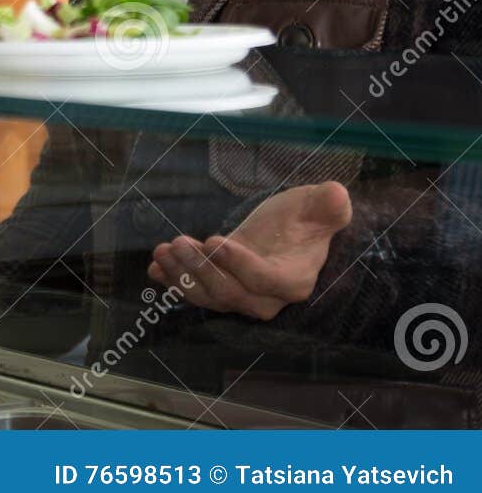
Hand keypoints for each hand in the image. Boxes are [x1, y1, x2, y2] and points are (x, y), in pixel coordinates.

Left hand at [148, 181, 352, 320]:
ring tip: (163, 249)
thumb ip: (329, 205)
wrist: (285, 232)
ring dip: (181, 275)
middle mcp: (267, 298)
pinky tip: (155, 268)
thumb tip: (336, 194)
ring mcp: (241, 297)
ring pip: (208, 296)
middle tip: (179, 243)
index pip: (265, 280)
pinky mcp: (220, 290)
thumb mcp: (317, 206)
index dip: (239, 265)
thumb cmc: (304, 218)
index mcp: (295, 280)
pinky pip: (195, 294)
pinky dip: (173, 283)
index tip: (213, 240)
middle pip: (230, 293)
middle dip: (201, 270)